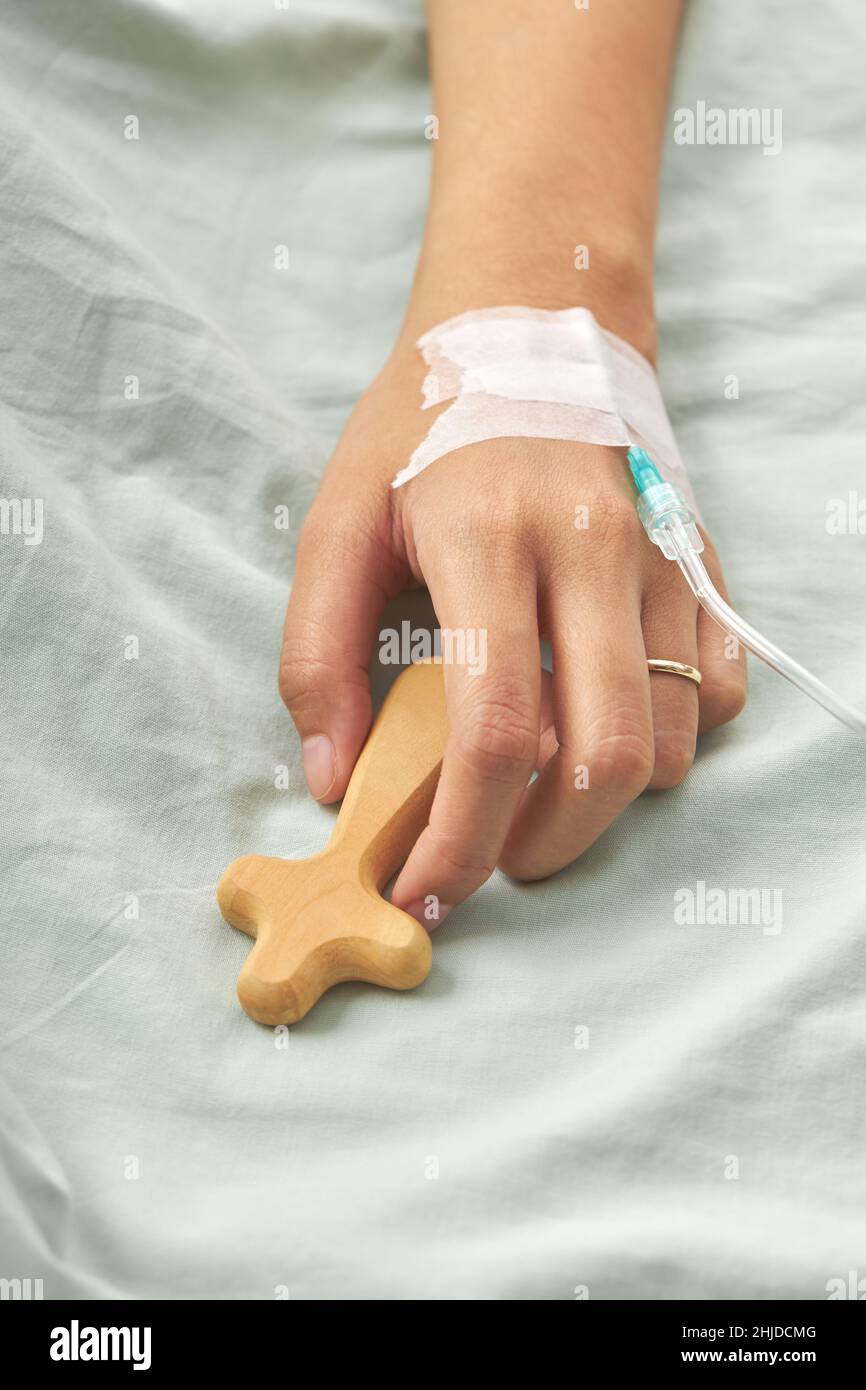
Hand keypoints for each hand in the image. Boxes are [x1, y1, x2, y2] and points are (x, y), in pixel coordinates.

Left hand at [278, 345, 746, 923]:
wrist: (535, 319)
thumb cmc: (422, 425)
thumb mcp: (337, 521)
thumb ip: (317, 653)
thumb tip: (333, 781)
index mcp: (492, 541)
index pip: (496, 732)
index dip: (461, 838)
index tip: (426, 890)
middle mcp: (596, 552)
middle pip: (607, 759)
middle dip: (547, 845)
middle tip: (493, 857)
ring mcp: (663, 557)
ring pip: (674, 738)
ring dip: (608, 800)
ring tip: (542, 789)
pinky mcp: (701, 562)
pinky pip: (720, 690)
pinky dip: (673, 736)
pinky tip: (605, 716)